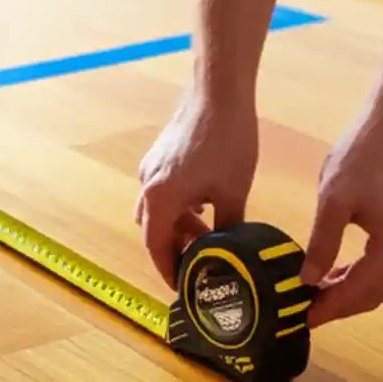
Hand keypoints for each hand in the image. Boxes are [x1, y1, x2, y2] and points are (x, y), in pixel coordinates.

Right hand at [135, 85, 258, 287]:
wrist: (218, 93)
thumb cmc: (227, 143)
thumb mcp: (234, 193)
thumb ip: (229, 228)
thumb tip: (235, 254)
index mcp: (160, 200)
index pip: (156, 249)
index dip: (168, 272)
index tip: (184, 289)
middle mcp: (147, 186)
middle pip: (152, 231)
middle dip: (173, 250)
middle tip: (198, 265)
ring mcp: (150, 168)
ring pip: (157, 210)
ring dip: (177, 227)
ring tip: (208, 235)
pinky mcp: (159, 155)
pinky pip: (162, 192)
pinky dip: (177, 207)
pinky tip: (204, 205)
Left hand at [302, 113, 382, 327]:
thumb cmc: (364, 157)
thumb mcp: (334, 201)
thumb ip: (322, 243)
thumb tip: (307, 280)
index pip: (360, 293)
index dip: (330, 309)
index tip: (301, 320)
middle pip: (371, 294)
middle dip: (337, 306)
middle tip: (301, 312)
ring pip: (375, 281)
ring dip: (345, 291)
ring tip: (309, 295)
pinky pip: (377, 264)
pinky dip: (354, 274)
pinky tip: (328, 272)